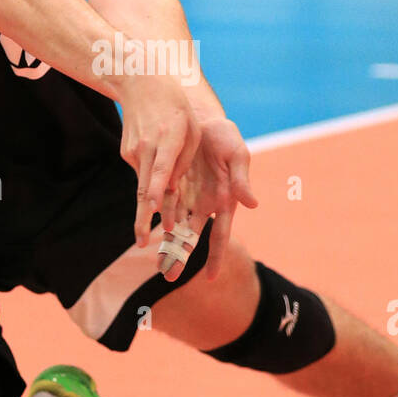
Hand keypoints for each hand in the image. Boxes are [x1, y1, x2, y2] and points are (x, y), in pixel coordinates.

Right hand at [118, 76, 200, 245]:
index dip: (157, 189)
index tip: (154, 208)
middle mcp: (147, 147)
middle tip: (141, 243)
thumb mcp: (191, 130)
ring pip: (142, 186)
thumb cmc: (177, 109)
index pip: (161, 168)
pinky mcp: (127, 154)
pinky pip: (142, 175)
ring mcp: (133, 151)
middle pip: (144, 188)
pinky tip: (157, 183)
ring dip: (147, 210)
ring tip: (146, 238)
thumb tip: (172, 188)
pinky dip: (150, 185)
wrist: (143, 86)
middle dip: (142, 218)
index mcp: (168, 139)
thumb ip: (184, 160)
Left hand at [157, 117, 257, 281]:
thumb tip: (253, 204)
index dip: (216, 257)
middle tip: (170, 276)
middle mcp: (204, 205)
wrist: (199, 118)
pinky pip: (160, 208)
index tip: (210, 279)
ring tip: (157, 264)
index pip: (220, 236)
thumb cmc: (224, 136)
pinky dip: (154, 222)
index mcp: (224, 201)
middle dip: (182, 257)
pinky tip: (144, 235)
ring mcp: (186, 197)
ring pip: (174, 228)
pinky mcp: (170, 186)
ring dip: (166, 245)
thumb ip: (241, 179)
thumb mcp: (237, 154)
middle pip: (192, 237)